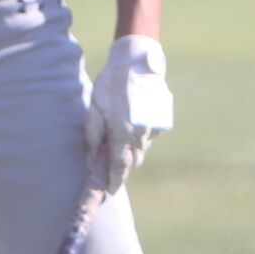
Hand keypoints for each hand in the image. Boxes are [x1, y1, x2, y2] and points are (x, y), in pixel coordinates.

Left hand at [85, 36, 173, 192]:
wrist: (138, 62)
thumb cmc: (111, 83)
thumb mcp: (95, 106)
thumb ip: (94, 132)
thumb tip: (93, 154)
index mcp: (123, 131)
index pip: (120, 166)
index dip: (114, 180)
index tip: (110, 191)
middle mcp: (142, 134)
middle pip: (133, 161)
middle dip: (122, 169)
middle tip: (111, 172)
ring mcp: (154, 127)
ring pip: (141, 150)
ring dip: (131, 154)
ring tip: (118, 151)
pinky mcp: (161, 120)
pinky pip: (148, 137)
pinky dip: (139, 139)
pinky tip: (130, 129)